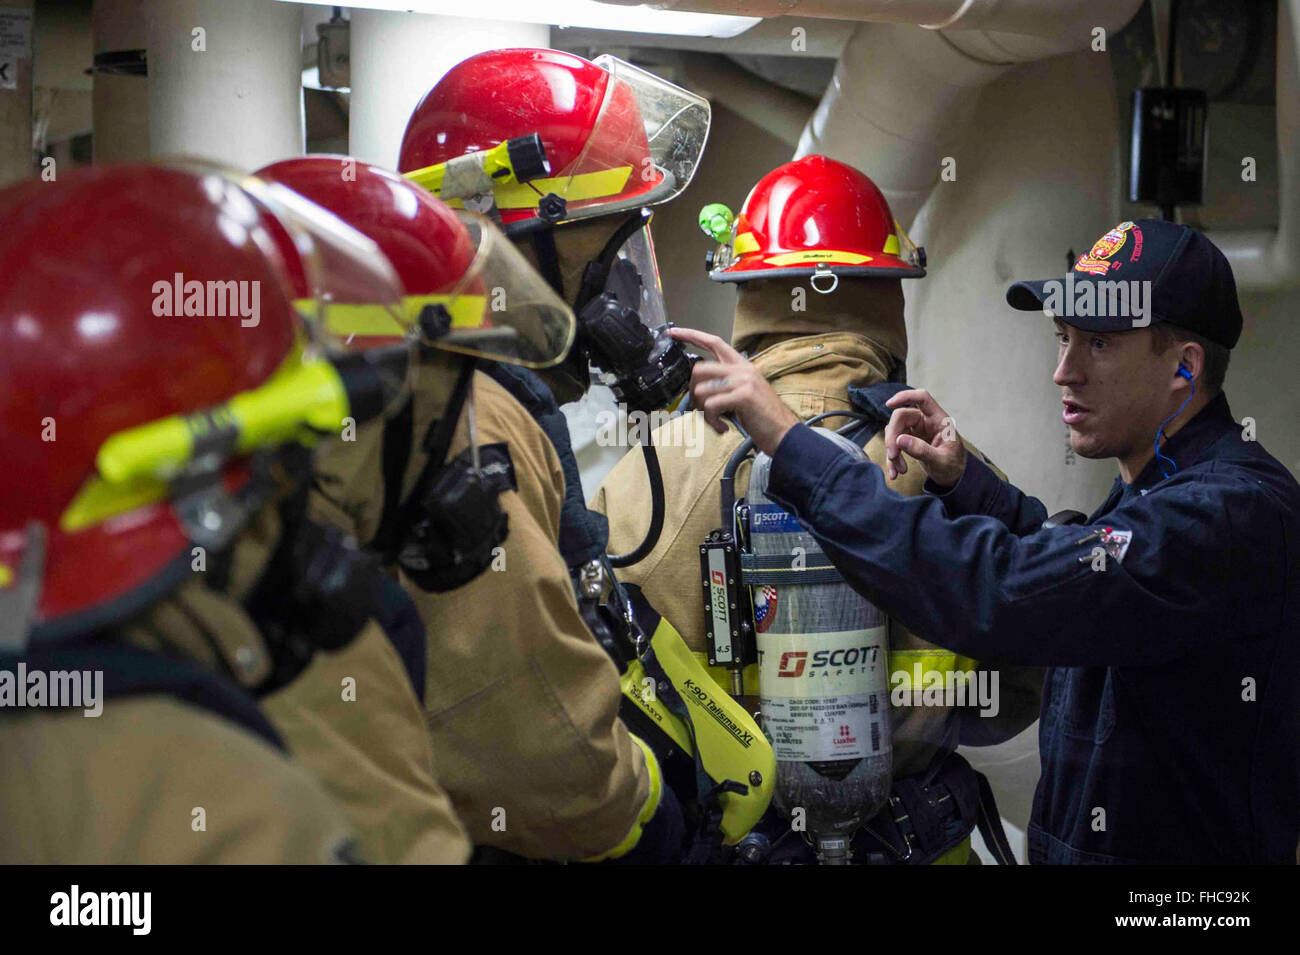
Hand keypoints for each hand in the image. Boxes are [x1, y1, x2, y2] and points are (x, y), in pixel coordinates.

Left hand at [669, 327, 798, 454]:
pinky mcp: (743, 395)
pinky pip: (712, 405)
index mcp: (742, 365)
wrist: (783, 432)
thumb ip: (726, 382)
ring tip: (716, 420)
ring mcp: (743, 381)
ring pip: (702, 389)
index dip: (692, 335)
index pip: (713, 342)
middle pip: (700, 368)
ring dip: (703, 411)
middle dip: (693, 390)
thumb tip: (700, 385)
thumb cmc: (762, 416)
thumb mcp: (745, 391)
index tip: (673, 332)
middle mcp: (742, 369)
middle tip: (700, 407)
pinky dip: (712, 420)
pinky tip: (723, 427)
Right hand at [883, 388, 966, 486]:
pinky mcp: (910, 440)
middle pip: (901, 417)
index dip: (905, 396)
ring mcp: (917, 430)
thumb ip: (922, 451)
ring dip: (893, 452)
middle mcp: (926, 421)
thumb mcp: (941, 461)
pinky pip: (895, 444)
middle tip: (893, 456)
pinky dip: (893, 459)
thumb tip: (900, 440)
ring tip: (900, 470)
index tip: (889, 404)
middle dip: (893, 437)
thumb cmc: (953, 466)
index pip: (922, 398)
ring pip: (895, 432)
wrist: (953, 477)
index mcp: (939, 420)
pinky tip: (895, 472)